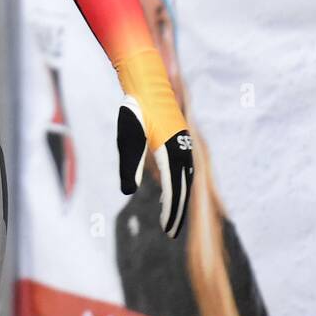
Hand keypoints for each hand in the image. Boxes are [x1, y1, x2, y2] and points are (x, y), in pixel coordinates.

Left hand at [117, 96, 192, 237]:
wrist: (147, 83)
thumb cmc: (135, 110)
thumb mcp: (128, 137)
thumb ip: (130, 164)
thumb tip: (128, 190)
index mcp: (169, 151)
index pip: (174, 189)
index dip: (171, 211)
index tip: (167, 229)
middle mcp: (181, 149)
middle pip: (184, 187)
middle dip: (178, 211)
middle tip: (172, 232)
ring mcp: (184, 143)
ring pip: (186, 178)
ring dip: (181, 198)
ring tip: (172, 217)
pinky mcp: (181, 139)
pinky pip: (185, 168)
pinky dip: (181, 184)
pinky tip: (171, 190)